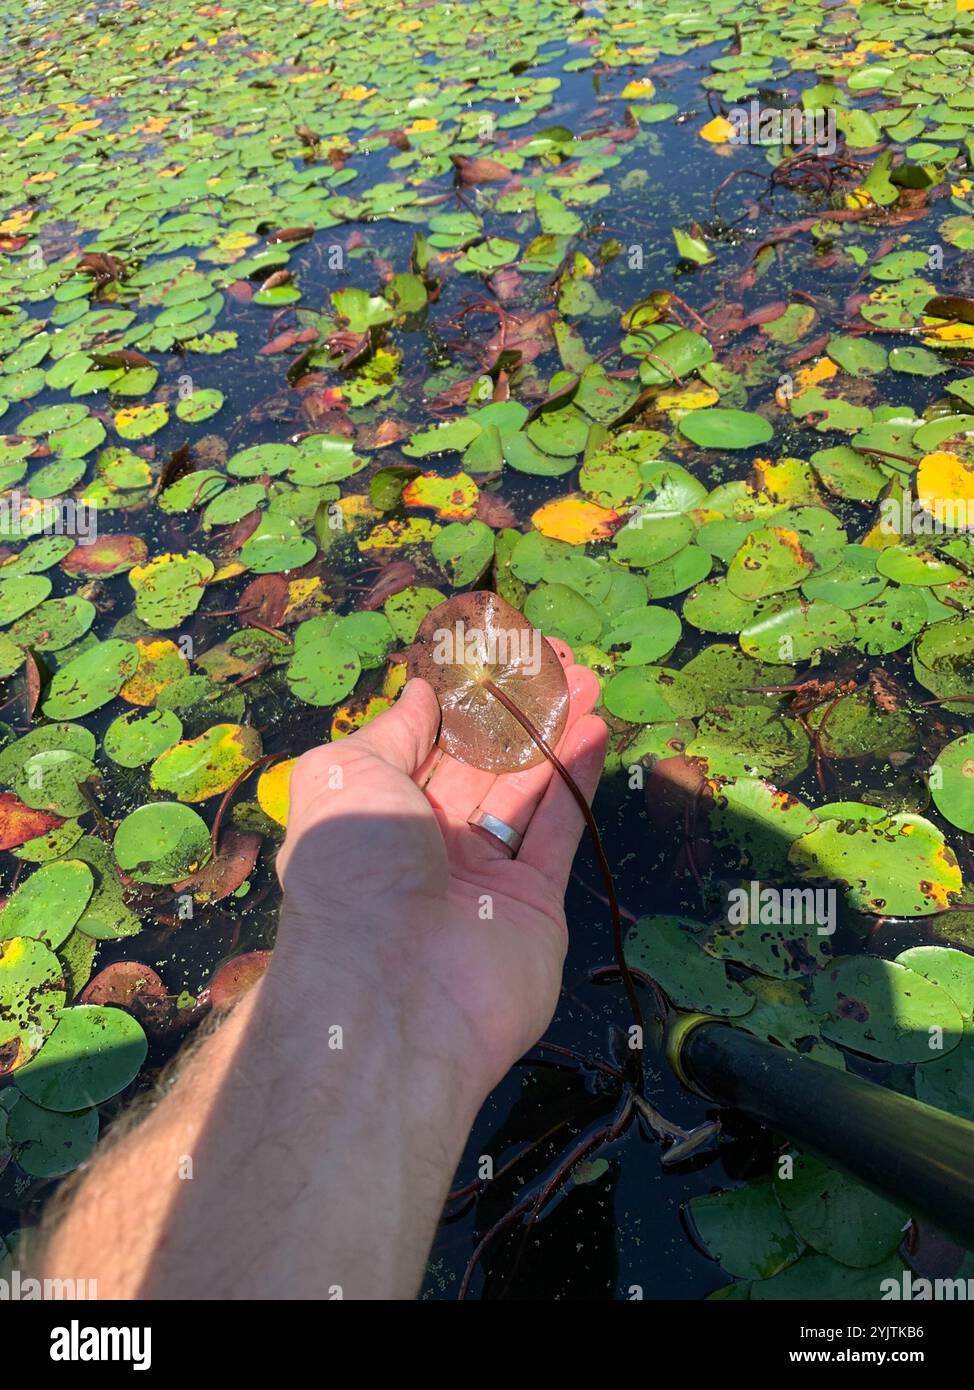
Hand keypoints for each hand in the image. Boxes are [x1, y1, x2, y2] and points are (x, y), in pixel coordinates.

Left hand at [274, 643, 606, 1099]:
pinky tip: (593, 728)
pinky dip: (576, 779)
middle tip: (556, 658)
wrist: (392, 989)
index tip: (498, 654)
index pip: (429, 743)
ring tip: (586, 678)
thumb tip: (419, 692)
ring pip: (525, 790)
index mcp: (378, 811)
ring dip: (554, 732)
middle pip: (482, 762)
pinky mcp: (534, 903)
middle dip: (517, 709)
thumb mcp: (342, 775)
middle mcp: (430, 842)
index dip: (464, 698)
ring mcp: (485, 875)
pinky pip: (558, 831)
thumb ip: (389, 731)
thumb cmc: (354, 866)